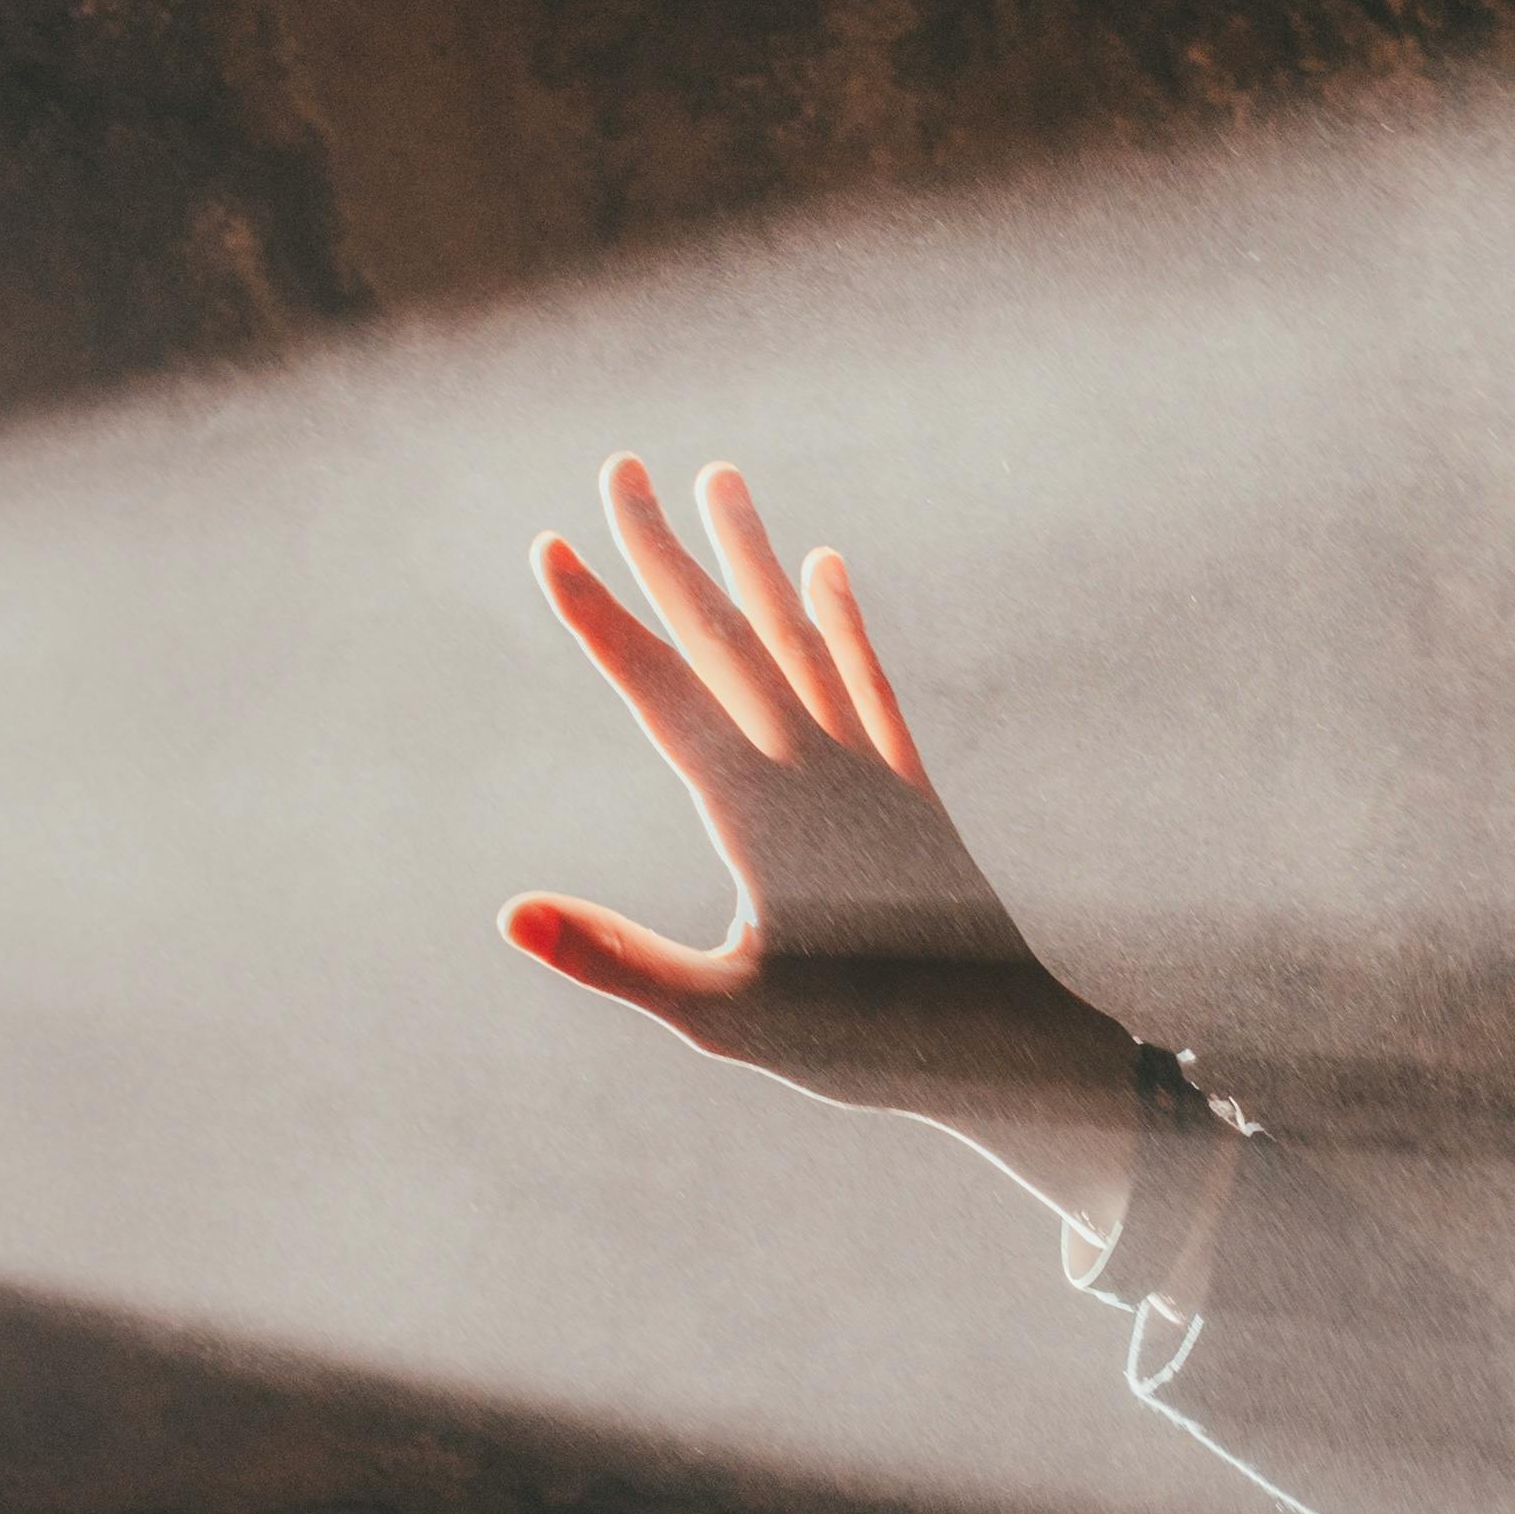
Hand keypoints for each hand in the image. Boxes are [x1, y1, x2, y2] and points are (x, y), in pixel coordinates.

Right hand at [501, 454, 1138, 1246]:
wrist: (1005, 1047)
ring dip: (752, 555)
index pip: (658, 692)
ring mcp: (866, 767)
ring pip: (797, 635)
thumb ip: (616, 960)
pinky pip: (866, 678)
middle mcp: (811, 766)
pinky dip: (840, 620)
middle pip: (723, 636)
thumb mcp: (719, 1020)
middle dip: (663, 550)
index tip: (552, 544)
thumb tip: (509, 916)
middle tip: (619, 464)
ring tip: (718, 474)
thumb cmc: (856, 1049)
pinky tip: (826, 568)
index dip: (600, 619)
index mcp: (756, 813)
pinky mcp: (907, 785)